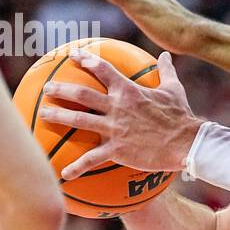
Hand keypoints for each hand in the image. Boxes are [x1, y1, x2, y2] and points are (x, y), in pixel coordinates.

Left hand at [38, 49, 203, 178]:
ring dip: (58, 117)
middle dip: (61, 90)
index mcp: (129, 91)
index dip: (86, 60)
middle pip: (81, 94)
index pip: (103, 69)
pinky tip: (63, 174)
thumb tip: (165, 55)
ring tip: (42, 115)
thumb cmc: (181, 117)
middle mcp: (117, 107)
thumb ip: (166, 71)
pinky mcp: (117, 150)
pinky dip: (77, 167)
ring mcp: (115, 129)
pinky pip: (92, 159)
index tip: (73, 55)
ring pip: (79, 120)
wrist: (187, 143)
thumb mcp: (174, 90)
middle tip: (47, 88)